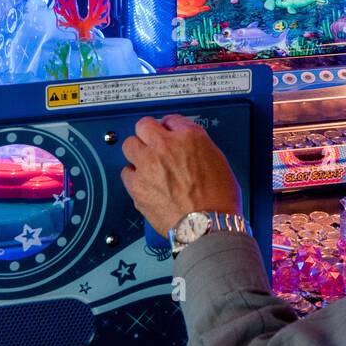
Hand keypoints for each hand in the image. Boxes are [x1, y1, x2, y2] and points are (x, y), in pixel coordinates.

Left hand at [120, 114, 242, 235]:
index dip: (170, 128)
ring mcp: (148, 165)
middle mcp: (165, 146)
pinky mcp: (137, 185)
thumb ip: (198, 147)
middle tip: (153, 144)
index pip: (172, 120)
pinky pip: (126, 172)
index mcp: (190, 137)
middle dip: (148, 134)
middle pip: (144, 125)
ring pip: (129, 145)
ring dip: (137, 152)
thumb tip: (188, 147)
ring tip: (145, 163)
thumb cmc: (219, 199)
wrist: (207, 225)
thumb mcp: (217, 161)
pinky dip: (133, 176)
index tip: (169, 134)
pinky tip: (144, 183)